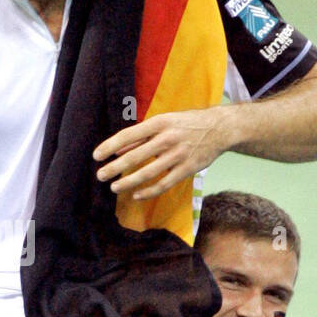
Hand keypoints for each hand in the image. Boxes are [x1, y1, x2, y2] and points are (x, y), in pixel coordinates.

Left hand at [94, 107, 227, 199]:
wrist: (220, 128)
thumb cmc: (186, 124)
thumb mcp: (164, 122)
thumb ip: (141, 136)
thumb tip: (117, 149)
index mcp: (159, 123)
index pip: (129, 135)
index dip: (110, 146)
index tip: (97, 156)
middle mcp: (168, 139)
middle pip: (135, 156)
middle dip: (115, 168)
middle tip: (100, 176)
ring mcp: (178, 155)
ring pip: (148, 173)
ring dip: (129, 182)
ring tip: (115, 187)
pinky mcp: (188, 169)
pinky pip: (164, 184)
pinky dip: (149, 191)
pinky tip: (136, 195)